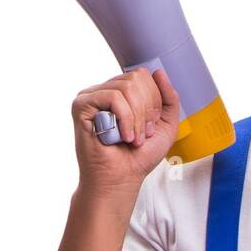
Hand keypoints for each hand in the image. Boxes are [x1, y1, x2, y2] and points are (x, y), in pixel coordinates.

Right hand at [71, 67, 180, 196]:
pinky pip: (112, 97)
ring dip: (137, 118)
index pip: (143, 76)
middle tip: (143, 134)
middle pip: (136, 78)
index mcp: (123, 93)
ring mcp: (92, 96)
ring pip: (127, 88)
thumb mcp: (165, 125)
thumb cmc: (139, 156)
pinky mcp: (81, 105)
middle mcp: (105, 91)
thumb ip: (169, 98)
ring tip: (133, 138)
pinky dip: (125, 119)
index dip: (154, 100)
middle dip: (147, 109)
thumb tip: (158, 71)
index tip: (150, 127)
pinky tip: (123, 136)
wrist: (121, 178)